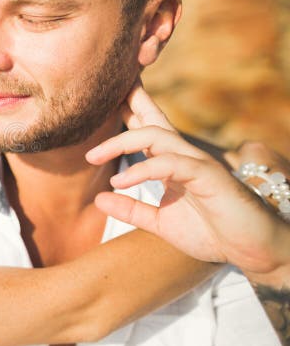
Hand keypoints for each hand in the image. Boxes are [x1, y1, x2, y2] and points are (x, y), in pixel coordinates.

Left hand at [86, 82, 289, 275]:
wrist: (253, 250)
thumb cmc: (212, 231)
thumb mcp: (160, 223)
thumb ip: (131, 210)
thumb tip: (98, 199)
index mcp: (172, 162)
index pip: (147, 127)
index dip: (128, 108)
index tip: (103, 96)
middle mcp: (183, 155)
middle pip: (151, 120)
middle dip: (125, 105)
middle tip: (92, 108)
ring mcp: (197, 163)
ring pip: (156, 136)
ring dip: (122, 142)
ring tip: (93, 156)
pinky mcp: (209, 176)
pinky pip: (171, 164)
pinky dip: (143, 170)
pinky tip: (121, 182)